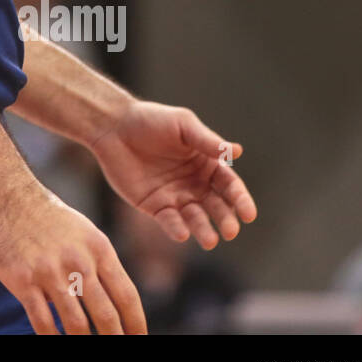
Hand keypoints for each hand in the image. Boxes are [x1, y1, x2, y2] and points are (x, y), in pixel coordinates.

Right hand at [0, 183, 146, 334]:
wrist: (7, 196)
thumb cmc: (49, 217)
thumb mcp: (84, 232)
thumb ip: (99, 265)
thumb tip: (114, 304)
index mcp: (98, 248)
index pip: (127, 296)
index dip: (136, 325)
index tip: (139, 339)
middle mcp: (78, 261)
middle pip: (106, 317)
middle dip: (114, 341)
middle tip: (117, 350)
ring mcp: (49, 272)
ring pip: (76, 325)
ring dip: (83, 345)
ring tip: (85, 349)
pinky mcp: (23, 281)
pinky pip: (43, 323)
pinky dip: (53, 340)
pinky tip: (56, 342)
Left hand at [89, 100, 257, 247]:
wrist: (113, 126)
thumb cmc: (151, 119)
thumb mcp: (182, 124)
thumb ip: (206, 141)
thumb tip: (238, 151)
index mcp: (207, 164)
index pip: (230, 186)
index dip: (241, 200)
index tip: (249, 215)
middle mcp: (195, 184)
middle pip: (216, 206)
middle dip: (225, 219)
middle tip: (230, 231)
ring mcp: (175, 197)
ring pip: (194, 218)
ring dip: (203, 229)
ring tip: (210, 241)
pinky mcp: (153, 205)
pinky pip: (168, 221)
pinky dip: (176, 228)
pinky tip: (182, 233)